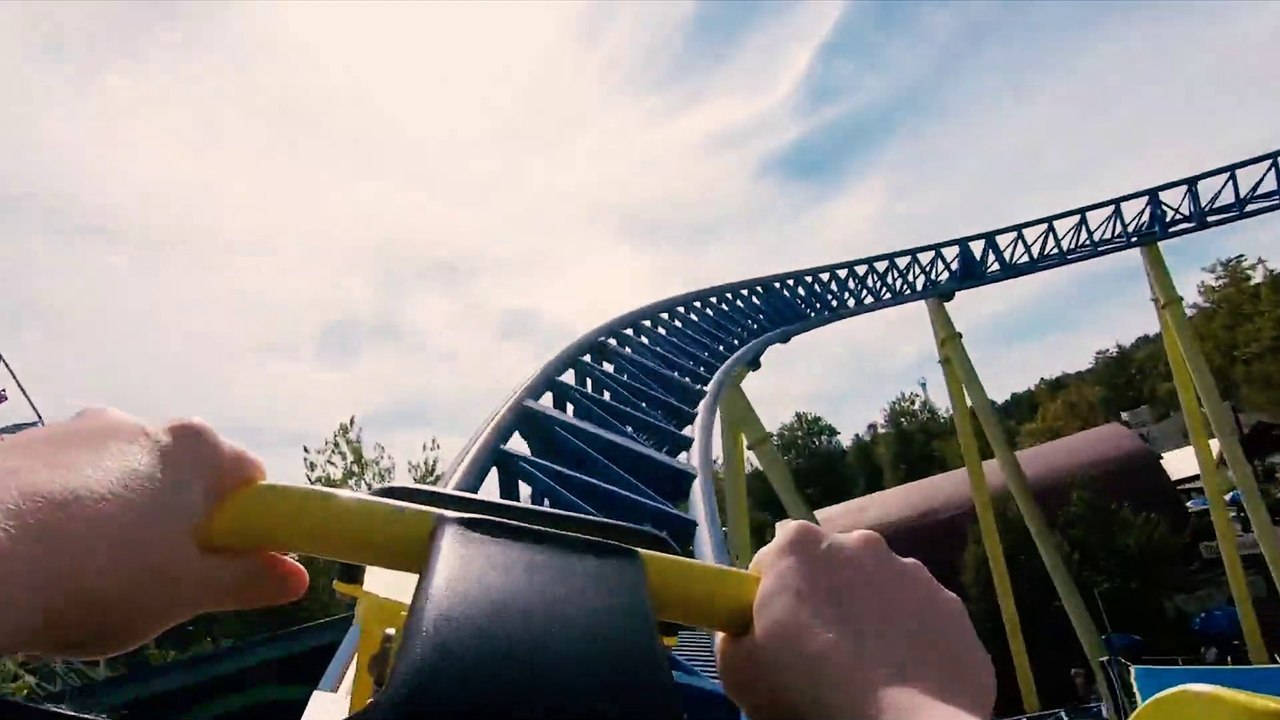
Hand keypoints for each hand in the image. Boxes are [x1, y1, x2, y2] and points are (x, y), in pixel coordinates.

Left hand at [0, 409, 307, 658]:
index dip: (247, 526)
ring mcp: (75, 431)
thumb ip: (246, 582)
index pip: (249, 479)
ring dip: (117, 520)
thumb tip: (296, 576)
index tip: (225, 566)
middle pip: (182, 476)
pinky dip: (64, 516)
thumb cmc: (97, 576)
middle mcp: (140, 425)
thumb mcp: (185, 594)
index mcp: (195, 451)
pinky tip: (43, 560)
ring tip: (86, 578)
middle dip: (177, 523)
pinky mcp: (21, 448)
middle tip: (156, 580)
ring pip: (119, 480)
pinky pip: (64, 483)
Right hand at [717, 521, 994, 719]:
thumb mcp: (738, 669)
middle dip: (826, 600)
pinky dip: (911, 643)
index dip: (770, 596)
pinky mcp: (954, 609)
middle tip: (819, 655)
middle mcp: (860, 544)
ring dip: (871, 619)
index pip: (774, 559)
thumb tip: (748, 629)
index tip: (775, 633)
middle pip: (832, 568)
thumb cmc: (805, 692)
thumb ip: (736, 633)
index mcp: (800, 546)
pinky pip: (922, 621)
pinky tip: (902, 680)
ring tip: (866, 673)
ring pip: (881, 591)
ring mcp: (914, 574)